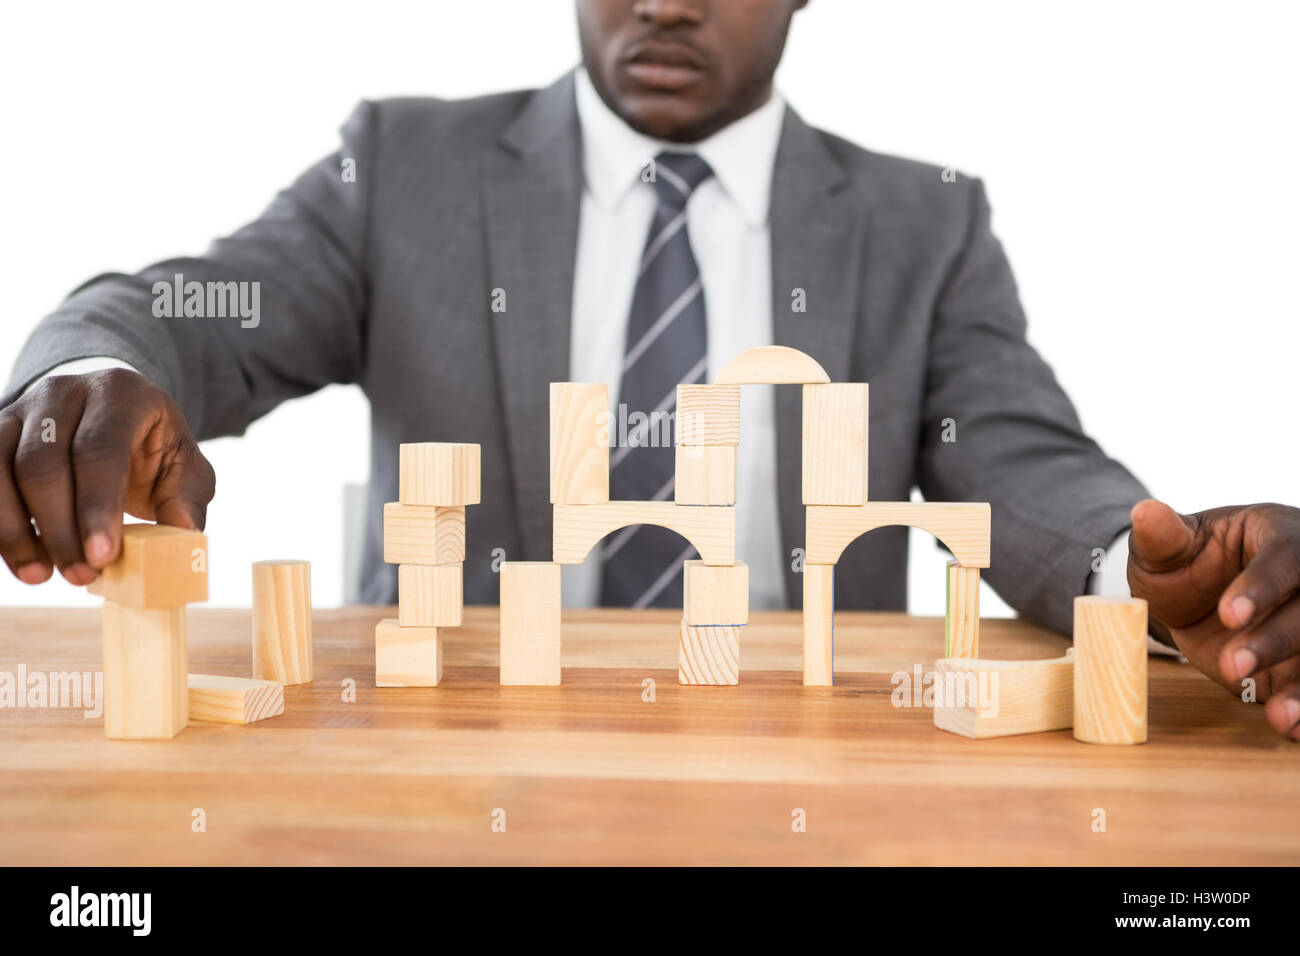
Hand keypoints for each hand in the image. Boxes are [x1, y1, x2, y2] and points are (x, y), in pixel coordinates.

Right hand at [0, 369, 214, 585]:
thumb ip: (187, 499)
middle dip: (59, 528)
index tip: (102, 555)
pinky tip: (20, 557)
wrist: (109, 411)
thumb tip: (183, 535)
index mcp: (120, 394)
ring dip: (16, 532)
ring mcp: (20, 410)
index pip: (100, 449)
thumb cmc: (150, 445)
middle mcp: (63, 393)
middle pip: (43, 463)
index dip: (97, 506)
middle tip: (80, 575)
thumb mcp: (184, 465)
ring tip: (41, 576)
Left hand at [1128, 498, 1299, 739]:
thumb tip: (1145, 511)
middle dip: (1274, 640)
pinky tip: (1293, 729)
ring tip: (1279, 715)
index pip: (1283, 558)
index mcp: (1280, 536)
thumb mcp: (1167, 550)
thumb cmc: (1187, 564)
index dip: (1260, 587)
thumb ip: (1160, 537)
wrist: (1200, 598)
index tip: (1229, 614)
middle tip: (1232, 666)